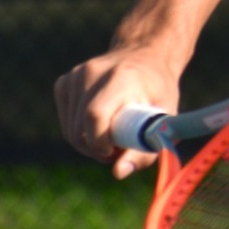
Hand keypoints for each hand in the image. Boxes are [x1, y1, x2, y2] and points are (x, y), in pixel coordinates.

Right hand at [54, 47, 181, 180]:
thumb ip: (146, 149)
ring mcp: (74, 75)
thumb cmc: (158, 91)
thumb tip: (118, 173)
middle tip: (119, 150)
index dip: (100, 142)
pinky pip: (66, 123)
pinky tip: (101, 126)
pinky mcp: (64, 83)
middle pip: (79, 128)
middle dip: (97, 149)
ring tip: (114, 137)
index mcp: (121, 76)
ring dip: (89, 144)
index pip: (95, 115)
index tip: (116, 151)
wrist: (145, 55)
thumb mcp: (164, 118)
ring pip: (70, 130)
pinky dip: (81, 133)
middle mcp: (92, 72)